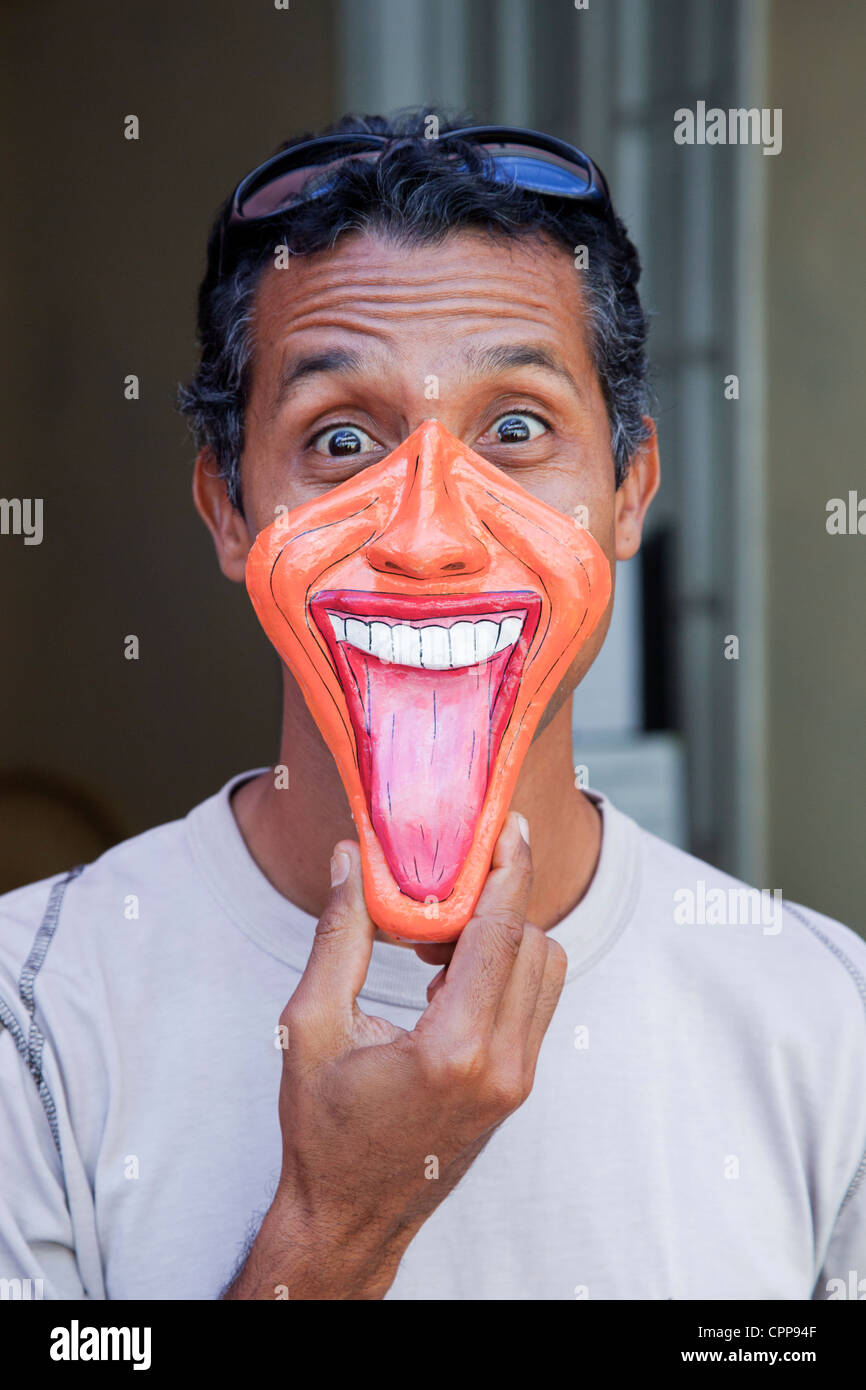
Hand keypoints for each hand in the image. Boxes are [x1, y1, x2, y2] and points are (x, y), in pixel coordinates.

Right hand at [223, 812, 566, 1298]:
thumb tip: (353, 860)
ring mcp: (518, 1082)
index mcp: (454, 1049)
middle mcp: (503, 1066)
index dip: (508, 869)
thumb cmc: (321, 1130)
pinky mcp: (518, 1089)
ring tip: (437, 944)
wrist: (348, 1219)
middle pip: (534, 944)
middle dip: (498, 902)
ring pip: (546, 972)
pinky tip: (447, 981)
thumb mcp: (309, 1026)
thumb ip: (339, 936)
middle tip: (442, 889)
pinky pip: (534, 1005)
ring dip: (505, 938)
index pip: (502, 933)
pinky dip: (506, 972)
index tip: (505, 825)